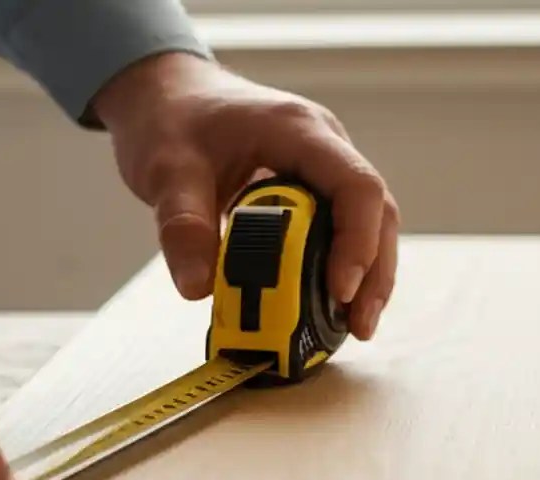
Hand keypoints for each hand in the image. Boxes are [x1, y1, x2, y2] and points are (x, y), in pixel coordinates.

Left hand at [93, 52, 399, 340]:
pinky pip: (338, 227)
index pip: (355, 185)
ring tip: (351, 326)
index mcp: (297, 131)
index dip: (357, 242)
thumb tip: (198, 289)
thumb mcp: (165, 169)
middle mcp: (322, 146)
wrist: (164, 93)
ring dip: (365, 274)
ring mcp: (319, 167)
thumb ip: (182, 225)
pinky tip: (327, 305)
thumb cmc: (170, 118)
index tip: (339, 291)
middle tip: (359, 326)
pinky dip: (338, 266)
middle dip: (373, 271)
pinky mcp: (308, 188)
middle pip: (375, 210)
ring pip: (366, 222)